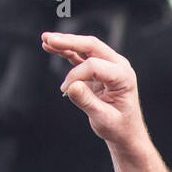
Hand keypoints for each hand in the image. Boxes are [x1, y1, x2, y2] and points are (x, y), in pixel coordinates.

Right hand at [41, 31, 145, 150]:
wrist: (126, 132)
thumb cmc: (118, 127)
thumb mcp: (103, 119)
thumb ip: (87, 102)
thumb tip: (71, 87)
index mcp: (123, 76)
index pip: (94, 66)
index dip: (76, 75)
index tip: (65, 91)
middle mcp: (118, 66)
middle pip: (91, 46)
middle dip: (69, 42)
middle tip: (48, 38)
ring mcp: (109, 65)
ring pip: (85, 48)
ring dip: (65, 43)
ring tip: (45, 39)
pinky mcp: (99, 69)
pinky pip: (81, 56)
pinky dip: (67, 51)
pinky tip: (51, 46)